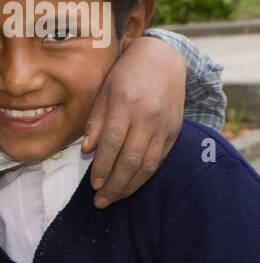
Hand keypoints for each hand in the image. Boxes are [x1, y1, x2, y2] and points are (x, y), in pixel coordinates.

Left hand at [82, 34, 185, 208]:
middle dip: (115, 184)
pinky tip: (131, 185)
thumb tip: (86, 151)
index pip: (113, 143)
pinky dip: (145, 176)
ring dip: (130, 185)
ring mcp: (164, 125)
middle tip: (101, 202)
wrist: (162, 59)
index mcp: (126, 104)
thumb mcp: (102, 92)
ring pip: (149, 163)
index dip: (102, 167)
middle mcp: (148, 117)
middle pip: (131, 158)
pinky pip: (160, 159)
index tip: (94, 185)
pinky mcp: (174, 131)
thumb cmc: (124, 76)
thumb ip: (95, 122)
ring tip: (114, 199)